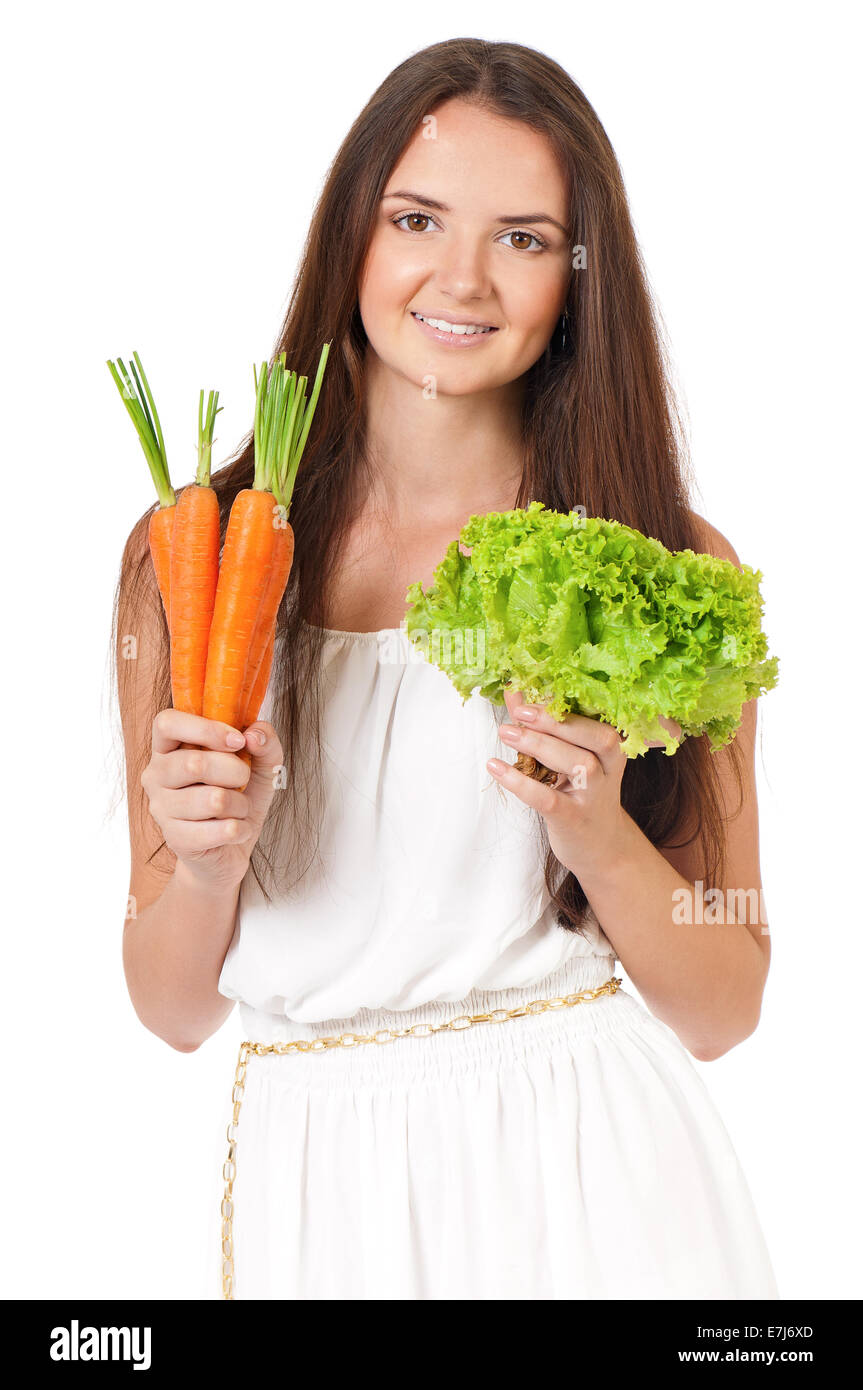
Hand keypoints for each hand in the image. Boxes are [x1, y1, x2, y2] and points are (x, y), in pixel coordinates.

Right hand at [142, 709, 284, 891]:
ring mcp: (161, 809)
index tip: (237, 741)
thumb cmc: (238, 799)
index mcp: (168, 748)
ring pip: (213, 799)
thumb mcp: (260, 765)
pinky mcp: (176, 839)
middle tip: (242, 780)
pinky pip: (222, 829)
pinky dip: (240, 829)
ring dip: (241, 805)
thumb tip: (254, 735)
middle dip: (235, 772)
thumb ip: (265, 741)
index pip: (167, 723)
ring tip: (238, 809)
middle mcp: (156, 776)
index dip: (206, 729)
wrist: (229, 850)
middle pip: (195, 763)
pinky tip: (235, 830)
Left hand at [486, 688, 681, 877]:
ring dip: (539, 745)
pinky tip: (496, 767)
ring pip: (577, 764)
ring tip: (506, 733)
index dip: (565, 703)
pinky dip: (520, 782)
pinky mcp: (573, 819)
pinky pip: (547, 798)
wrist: (601, 849)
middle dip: (556, 721)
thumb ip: (544, 727)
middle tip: (521, 712)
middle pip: (593, 738)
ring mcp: (593, 796)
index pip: (596, 718)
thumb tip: (515, 691)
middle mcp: (608, 770)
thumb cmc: (581, 794)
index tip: (534, 689)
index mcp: (611, 748)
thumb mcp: (569, 758)